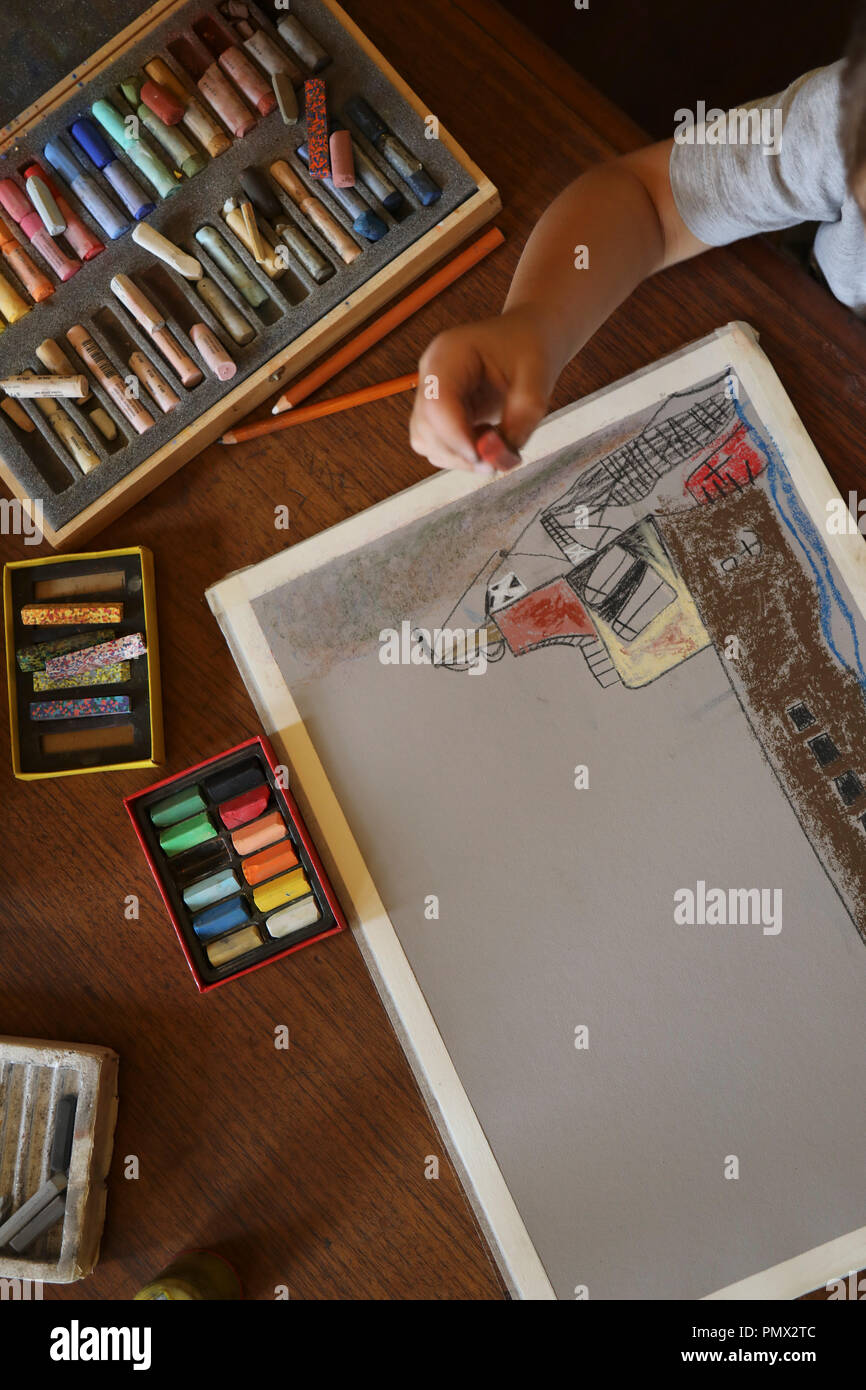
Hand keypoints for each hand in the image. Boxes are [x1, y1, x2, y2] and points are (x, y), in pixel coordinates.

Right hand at [409, 307, 554, 473]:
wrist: (527, 336)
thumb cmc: (529, 349)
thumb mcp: (538, 381)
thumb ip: (521, 420)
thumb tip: (497, 458)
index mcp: (450, 354)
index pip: (437, 403)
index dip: (456, 437)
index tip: (485, 458)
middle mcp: (431, 373)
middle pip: (426, 428)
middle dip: (461, 452)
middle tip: (500, 456)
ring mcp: (429, 393)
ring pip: (427, 442)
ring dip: (460, 456)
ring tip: (495, 440)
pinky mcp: (435, 412)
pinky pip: (436, 445)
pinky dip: (460, 454)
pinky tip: (485, 439)